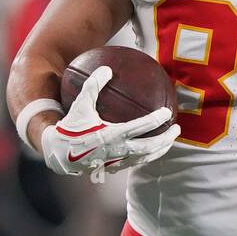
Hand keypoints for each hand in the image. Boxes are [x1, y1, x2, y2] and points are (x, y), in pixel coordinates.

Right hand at [40, 65, 178, 175]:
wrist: (59, 153)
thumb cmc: (70, 127)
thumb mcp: (80, 104)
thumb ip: (93, 85)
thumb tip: (106, 68)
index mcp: (112, 134)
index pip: (141, 127)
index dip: (156, 119)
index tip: (167, 112)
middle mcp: (117, 150)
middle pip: (149, 146)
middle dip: (166, 138)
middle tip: (177, 128)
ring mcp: (117, 161)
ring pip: (145, 158)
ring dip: (160, 149)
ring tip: (169, 141)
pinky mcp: (114, 167)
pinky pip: (136, 162)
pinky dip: (147, 156)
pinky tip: (152, 149)